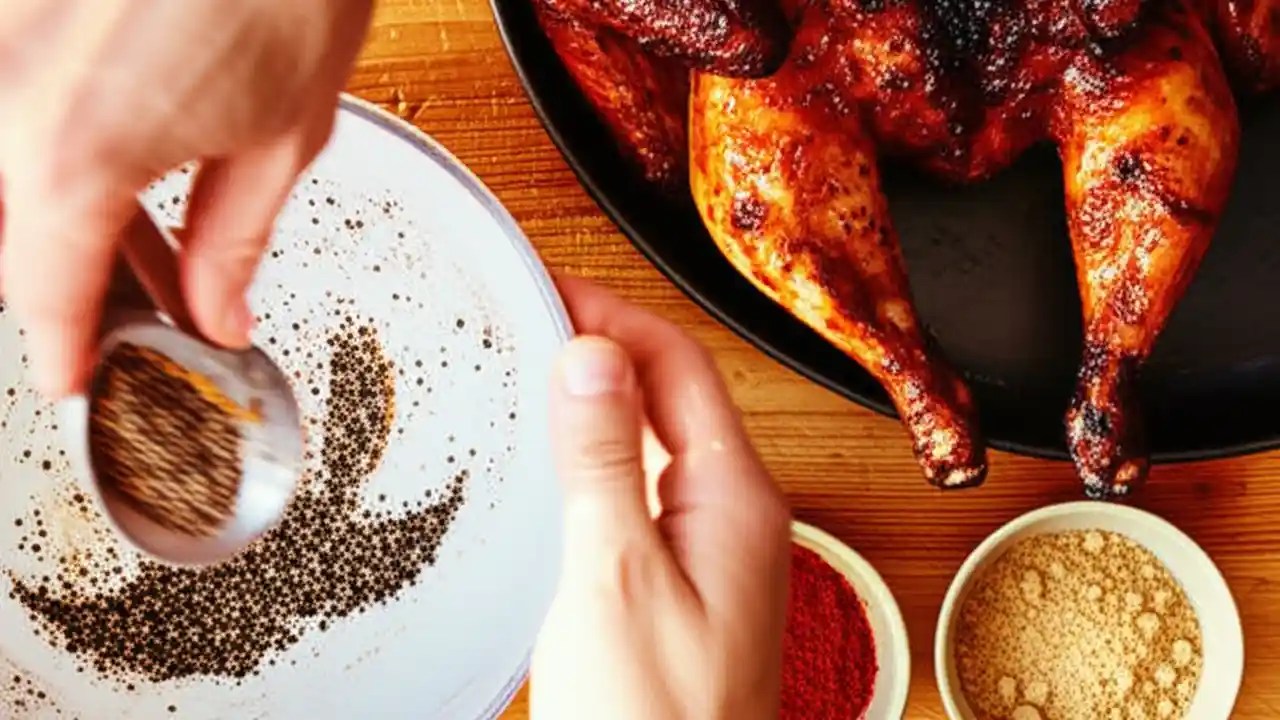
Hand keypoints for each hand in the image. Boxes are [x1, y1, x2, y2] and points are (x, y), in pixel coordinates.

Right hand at [0, 0, 372, 395]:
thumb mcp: (280, 139)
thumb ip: (229, 242)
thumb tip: (216, 312)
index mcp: (74, 154)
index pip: (39, 295)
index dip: (63, 350)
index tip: (79, 374)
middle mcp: (7, 97)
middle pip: (12, 233)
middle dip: (72, 280)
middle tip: (139, 303)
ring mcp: (1, 44)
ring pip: (11, 170)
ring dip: (65, 213)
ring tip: (147, 235)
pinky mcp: (13, 16)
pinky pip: (20, 107)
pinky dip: (59, 148)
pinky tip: (125, 157)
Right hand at [533, 276, 791, 718]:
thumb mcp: (615, 578)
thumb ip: (607, 463)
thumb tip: (592, 355)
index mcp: (735, 499)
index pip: (678, 364)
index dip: (612, 314)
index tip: (546, 284)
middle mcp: (733, 515)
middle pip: (672, 394)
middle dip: (604, 344)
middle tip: (528, 314)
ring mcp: (709, 550)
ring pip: (656, 440)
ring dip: (599, 397)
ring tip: (531, 365)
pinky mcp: (677, 582)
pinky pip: (642, 489)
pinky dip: (597, 456)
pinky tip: (554, 458)